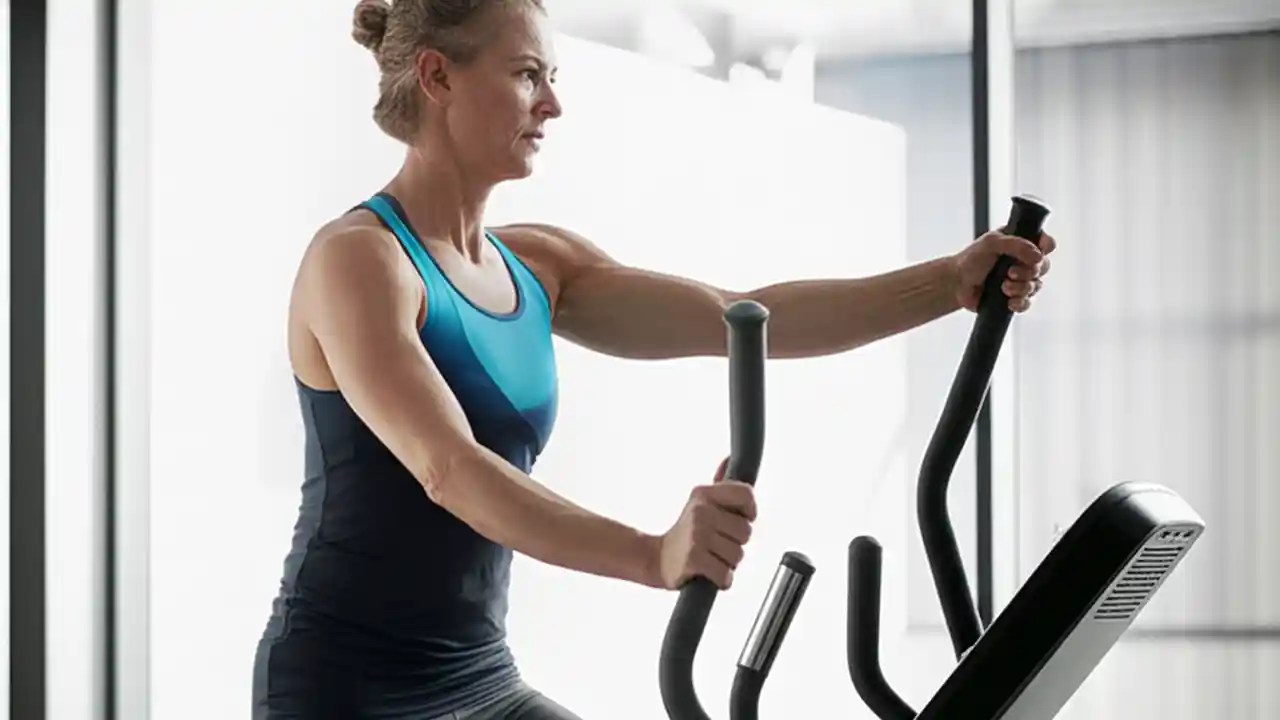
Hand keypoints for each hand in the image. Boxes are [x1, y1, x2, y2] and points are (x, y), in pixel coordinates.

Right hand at [654, 457, 757, 590]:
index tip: (738, 519)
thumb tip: (728, 459)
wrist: (657, 558)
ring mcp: (697, 535)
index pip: (746, 494)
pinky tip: (709, 572)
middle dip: (736, 543)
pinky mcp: (694, 560)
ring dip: (728, 562)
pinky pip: (726, 574)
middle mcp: (701, 511)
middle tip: (716, 544)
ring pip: (738, 555)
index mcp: (704, 494)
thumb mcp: (699, 503)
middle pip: (746, 531)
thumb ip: (720, 486)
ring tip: (710, 557)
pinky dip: (721, 579)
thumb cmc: (685, 532)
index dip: (749, 511)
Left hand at [953, 229, 1056, 312]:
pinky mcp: (1014, 297)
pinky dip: (1020, 303)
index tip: (1038, 253)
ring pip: (1036, 286)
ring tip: (1003, 287)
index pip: (1045, 242)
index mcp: (1021, 243)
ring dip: (1021, 288)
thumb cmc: (971, 259)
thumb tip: (1039, 256)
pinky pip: (1027, 303)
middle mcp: (1023, 261)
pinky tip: (1009, 302)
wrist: (956, 284)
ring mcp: (1020, 280)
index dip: (1046, 247)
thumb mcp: (991, 243)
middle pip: (1044, 266)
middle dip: (1029, 272)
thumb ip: (1015, 244)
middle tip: (1010, 272)